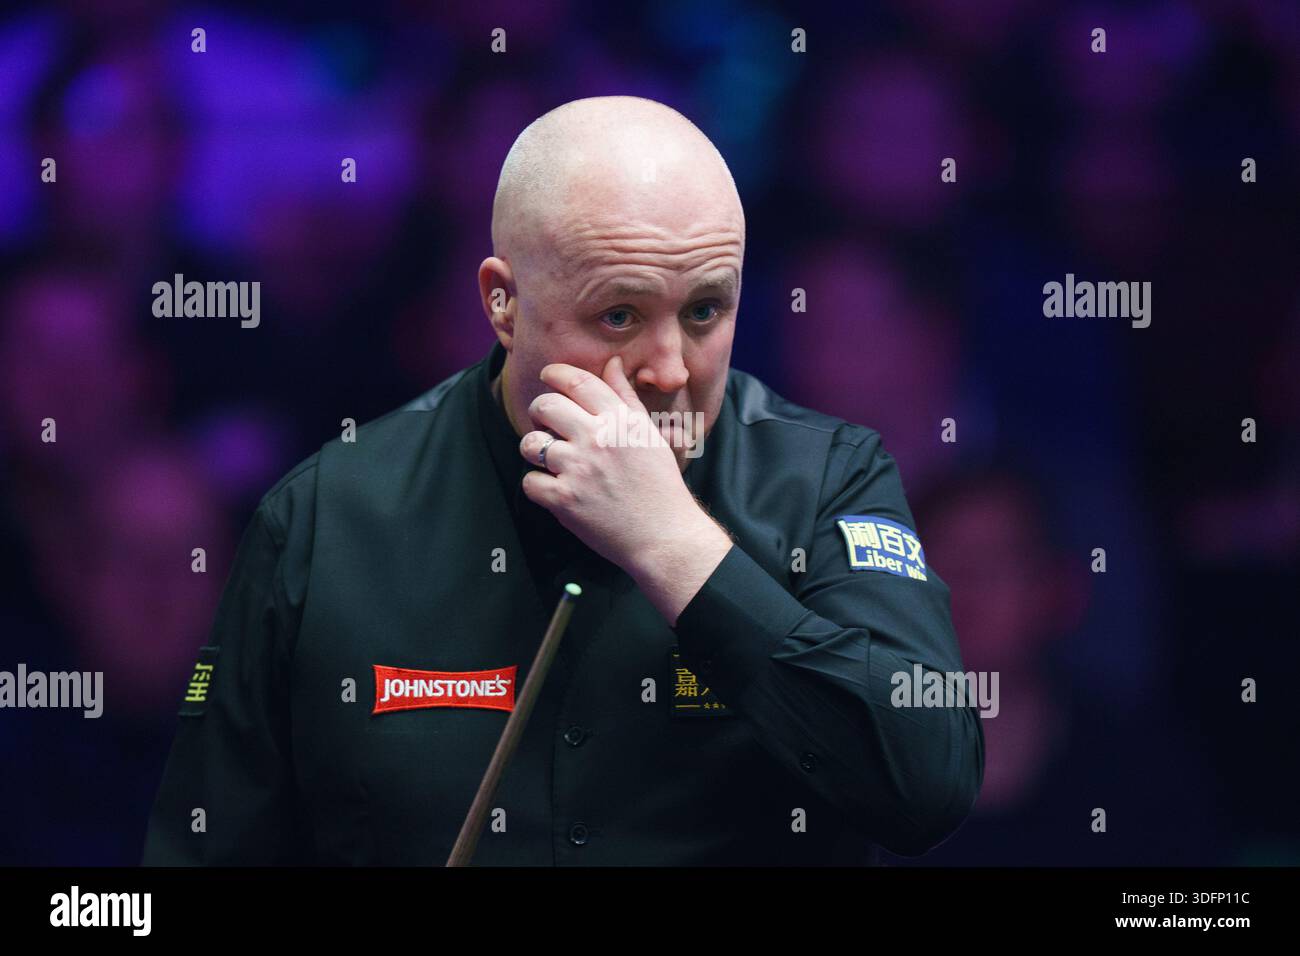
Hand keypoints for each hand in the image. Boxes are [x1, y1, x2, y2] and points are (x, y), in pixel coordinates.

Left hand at [519, 356, 732, 621]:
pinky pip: (530, 481)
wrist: (665, 536)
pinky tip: (555, 489)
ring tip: (549, 459)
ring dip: (535, 450)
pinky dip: (538, 486)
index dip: (556, 373)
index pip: (578, 381)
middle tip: (546, 424)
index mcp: (620, 420)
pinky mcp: (564, 500)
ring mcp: (578, 469)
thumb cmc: (660, 485)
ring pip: (531, 444)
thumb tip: (612, 364)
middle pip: (545, 406)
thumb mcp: (648, 434)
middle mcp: (597, 438)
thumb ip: (625, 397)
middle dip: (539, 412)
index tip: (548, 376)